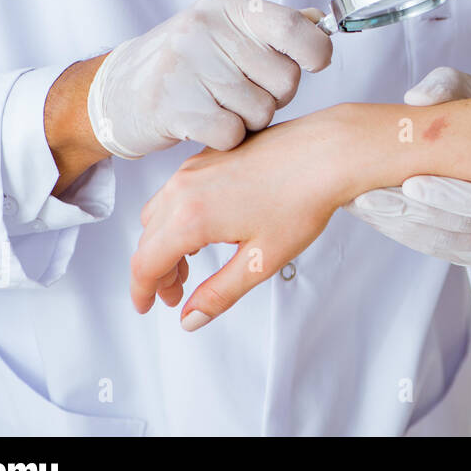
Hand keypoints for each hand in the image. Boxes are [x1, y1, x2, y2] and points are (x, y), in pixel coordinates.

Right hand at [88, 0, 331, 158]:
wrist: (116, 92)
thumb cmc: (186, 64)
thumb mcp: (226, 31)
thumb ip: (275, 27)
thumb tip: (321, 22)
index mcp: (226, 7)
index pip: (294, 28)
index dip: (316, 52)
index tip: (312, 63)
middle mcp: (205, 29)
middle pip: (286, 80)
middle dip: (274, 95)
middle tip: (241, 90)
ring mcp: (185, 66)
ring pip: (262, 111)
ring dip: (249, 119)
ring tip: (219, 104)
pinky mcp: (172, 106)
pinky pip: (234, 134)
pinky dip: (227, 137)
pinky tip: (205, 122)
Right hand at [130, 110, 351, 327]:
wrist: (329, 152)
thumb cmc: (303, 200)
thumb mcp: (260, 260)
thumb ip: (219, 294)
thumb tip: (190, 318)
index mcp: (191, 218)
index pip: (145, 264)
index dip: (142, 291)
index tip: (147, 307)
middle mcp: (184, 187)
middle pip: (148, 238)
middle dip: (156, 271)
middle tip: (177, 294)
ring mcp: (195, 167)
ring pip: (158, 212)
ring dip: (164, 242)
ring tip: (191, 264)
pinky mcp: (209, 155)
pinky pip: (176, 190)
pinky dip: (177, 216)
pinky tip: (206, 228)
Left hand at [345, 67, 470, 270]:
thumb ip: (447, 87)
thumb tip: (417, 98)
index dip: (450, 196)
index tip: (408, 183)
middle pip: (470, 228)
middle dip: (417, 214)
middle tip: (370, 200)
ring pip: (453, 245)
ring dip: (404, 227)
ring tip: (365, 206)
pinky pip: (447, 251)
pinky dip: (410, 234)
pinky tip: (381, 216)